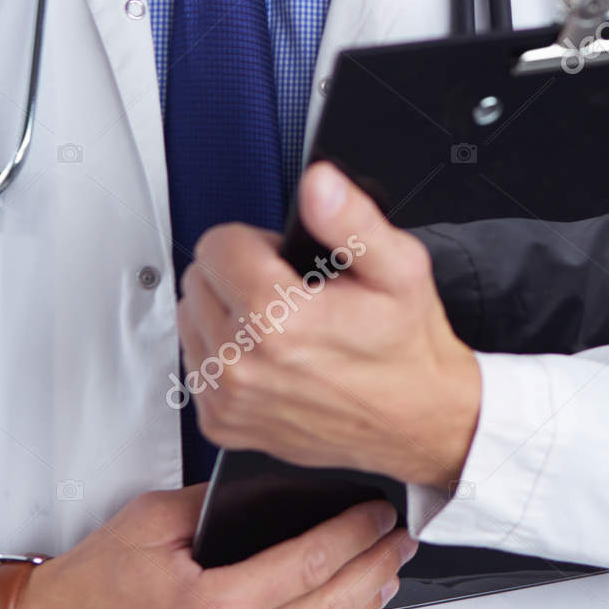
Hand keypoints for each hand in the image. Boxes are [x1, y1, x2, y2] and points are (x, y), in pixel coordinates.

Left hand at [176, 161, 482, 486]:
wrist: (417, 422)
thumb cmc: (406, 349)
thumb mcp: (400, 269)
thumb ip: (352, 220)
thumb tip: (320, 184)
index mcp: (277, 318)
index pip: (218, 244)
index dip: (260, 242)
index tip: (289, 264)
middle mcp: (242, 363)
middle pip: (200, 278)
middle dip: (239, 274)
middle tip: (290, 293)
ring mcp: (228, 398)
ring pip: (192, 319)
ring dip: (226, 313)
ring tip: (279, 324)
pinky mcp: (222, 423)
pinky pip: (196, 365)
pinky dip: (224, 354)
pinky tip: (268, 357)